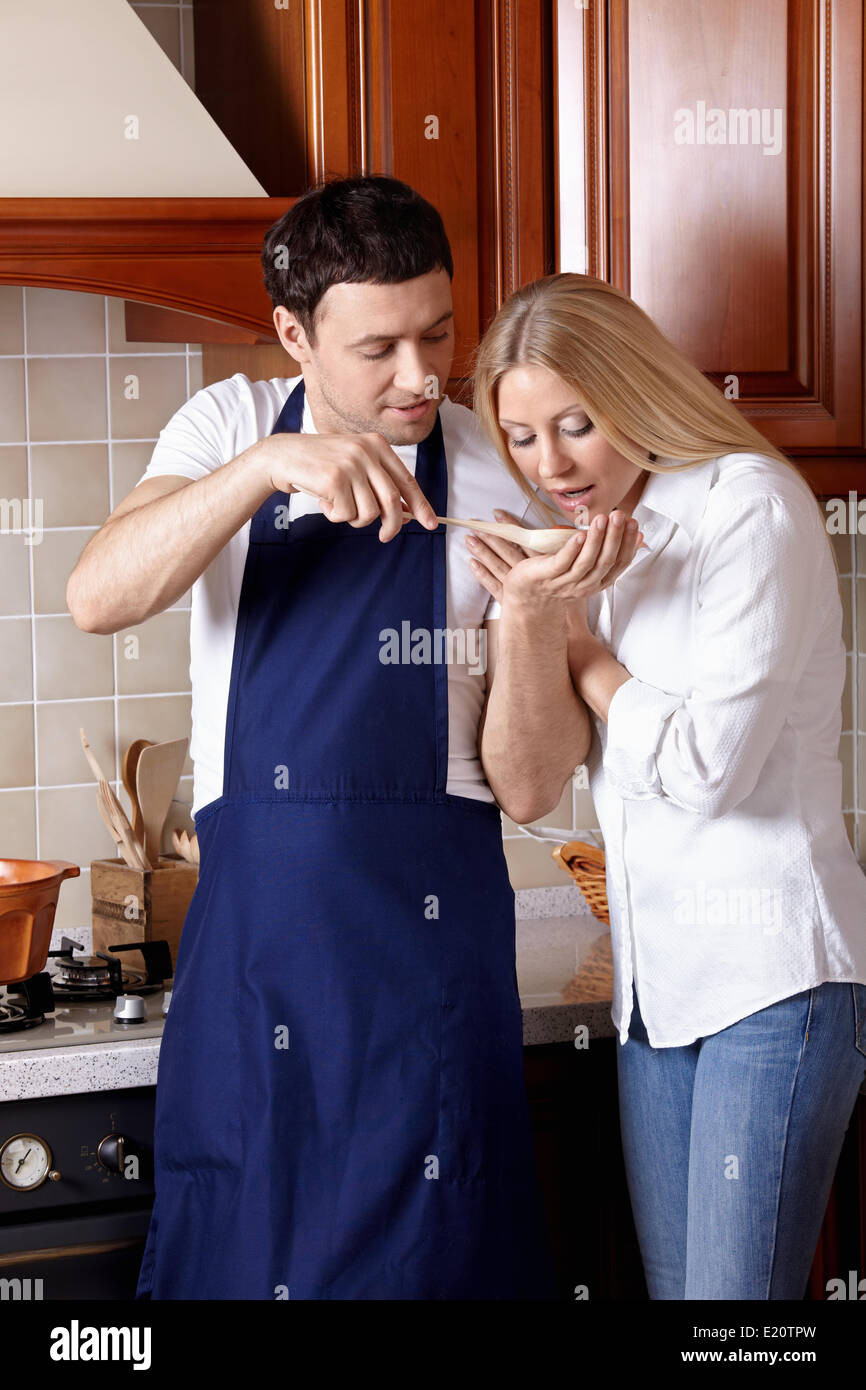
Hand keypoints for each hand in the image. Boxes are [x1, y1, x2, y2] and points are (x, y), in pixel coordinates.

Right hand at [258, 431, 437, 540]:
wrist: (282, 456)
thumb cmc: (320, 465)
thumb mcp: (355, 466)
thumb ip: (379, 484)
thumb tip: (405, 514)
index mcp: (377, 444)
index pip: (407, 480)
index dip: (421, 505)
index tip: (431, 523)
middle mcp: (367, 451)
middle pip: (392, 501)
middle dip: (391, 525)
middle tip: (384, 537)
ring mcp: (351, 464)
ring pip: (369, 512)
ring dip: (353, 518)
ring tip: (338, 505)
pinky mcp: (334, 479)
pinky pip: (346, 514)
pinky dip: (335, 515)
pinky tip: (323, 500)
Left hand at [466, 508, 642, 617]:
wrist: (527, 593)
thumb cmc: (557, 572)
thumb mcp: (585, 561)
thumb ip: (603, 547)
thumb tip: (627, 529)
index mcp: (597, 581)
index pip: (619, 563)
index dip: (628, 544)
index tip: (633, 524)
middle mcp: (585, 584)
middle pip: (605, 561)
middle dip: (615, 536)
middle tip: (619, 516)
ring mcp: (565, 582)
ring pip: (586, 562)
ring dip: (596, 539)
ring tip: (601, 520)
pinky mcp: (547, 576)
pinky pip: (563, 563)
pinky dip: (572, 549)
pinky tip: (579, 535)